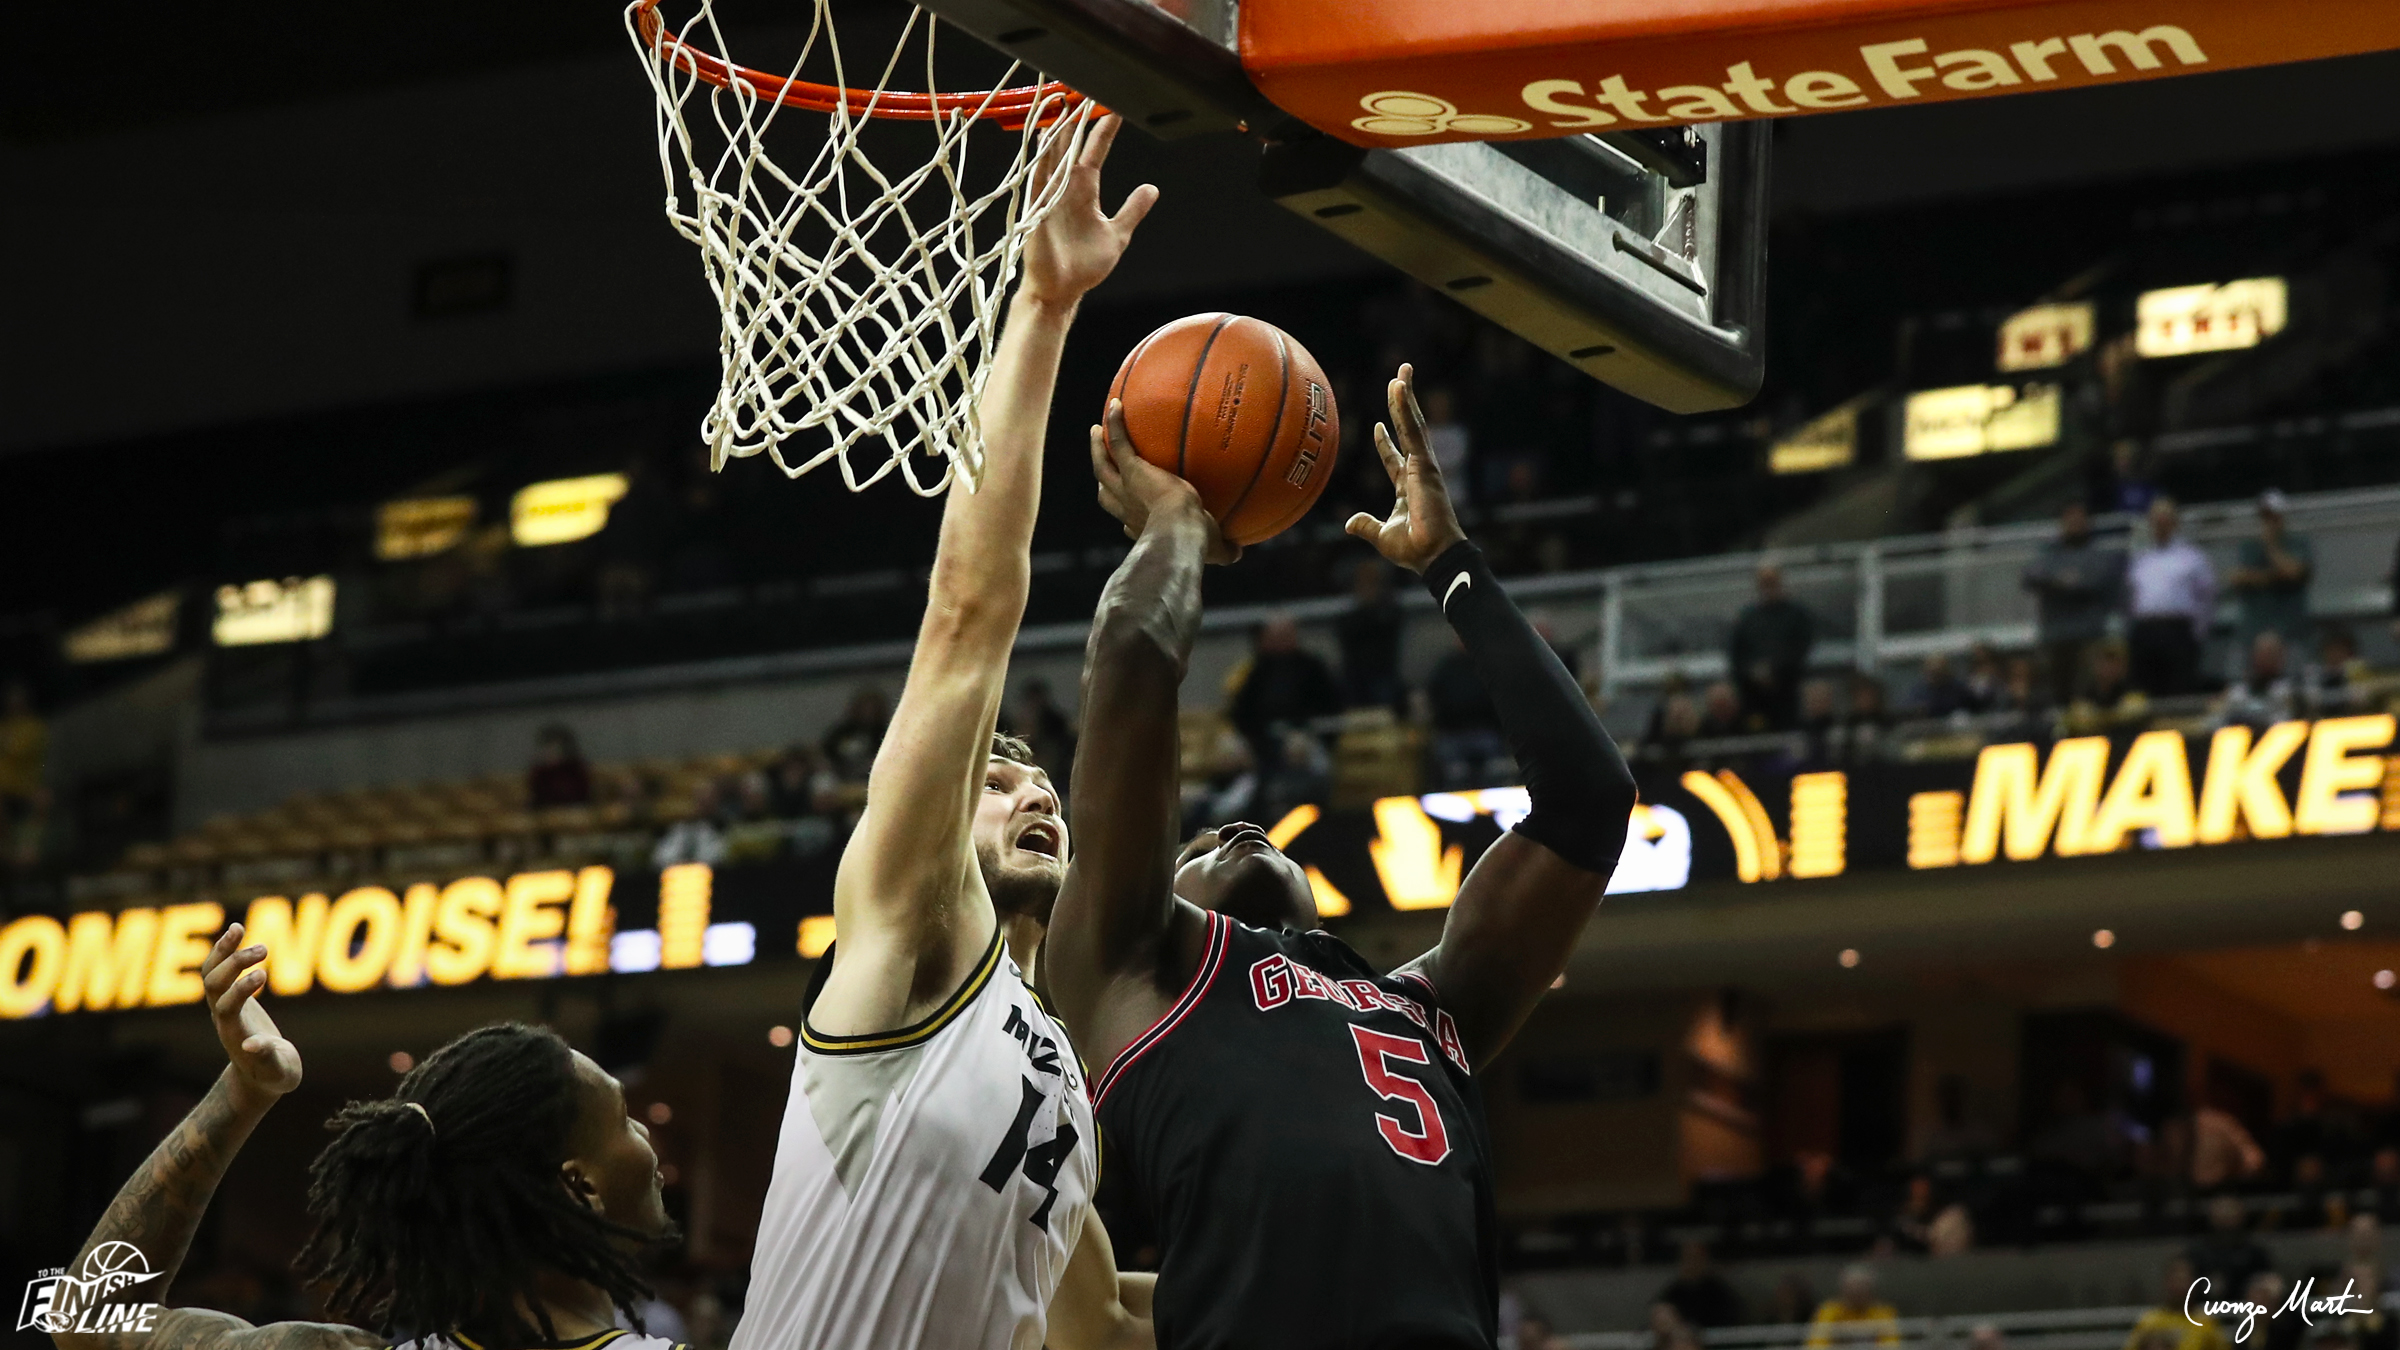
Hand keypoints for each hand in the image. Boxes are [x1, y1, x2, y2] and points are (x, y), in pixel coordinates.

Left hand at [200, 924, 301, 1104]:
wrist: (259, 1078)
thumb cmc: (274, 1075)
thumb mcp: (279, 1072)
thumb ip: (269, 1058)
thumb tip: (253, 1046)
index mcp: (236, 1035)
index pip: (226, 1006)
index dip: (240, 988)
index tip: (263, 974)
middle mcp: (223, 1018)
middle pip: (213, 985)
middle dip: (234, 963)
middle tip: (264, 949)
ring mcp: (223, 1006)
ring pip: (210, 974)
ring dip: (222, 951)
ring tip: (239, 928)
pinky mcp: (230, 997)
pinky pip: (218, 970)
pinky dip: (225, 950)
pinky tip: (238, 931)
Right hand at [1019, 115, 1158, 308]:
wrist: (1061, 290)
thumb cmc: (1085, 266)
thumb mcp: (1117, 234)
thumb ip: (1133, 210)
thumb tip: (1152, 189)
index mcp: (1085, 190)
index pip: (1095, 150)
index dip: (1103, 129)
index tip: (1112, 106)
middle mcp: (1066, 187)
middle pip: (1070, 144)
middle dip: (1075, 118)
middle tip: (1081, 88)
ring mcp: (1050, 194)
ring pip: (1053, 153)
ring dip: (1058, 129)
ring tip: (1062, 101)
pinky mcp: (1038, 207)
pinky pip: (1038, 176)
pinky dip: (1040, 157)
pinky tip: (1042, 135)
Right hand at [1089, 399, 1237, 563]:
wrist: (1180, 530)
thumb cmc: (1197, 543)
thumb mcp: (1214, 548)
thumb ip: (1225, 550)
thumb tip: (1238, 553)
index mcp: (1143, 526)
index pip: (1129, 520)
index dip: (1127, 516)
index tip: (1130, 511)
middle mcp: (1128, 508)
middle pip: (1106, 493)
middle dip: (1103, 478)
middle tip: (1103, 463)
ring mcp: (1126, 488)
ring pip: (1102, 466)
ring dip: (1098, 449)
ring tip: (1096, 431)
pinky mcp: (1132, 469)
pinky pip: (1119, 442)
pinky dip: (1115, 424)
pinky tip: (1117, 405)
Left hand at [1344, 363, 1466, 573]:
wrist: (1433, 555)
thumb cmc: (1414, 550)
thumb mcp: (1382, 536)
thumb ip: (1366, 526)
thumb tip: (1349, 523)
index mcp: (1407, 487)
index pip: (1394, 458)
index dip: (1385, 442)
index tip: (1377, 426)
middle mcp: (1418, 471)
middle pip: (1407, 431)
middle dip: (1401, 405)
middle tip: (1399, 378)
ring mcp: (1423, 465)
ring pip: (1413, 423)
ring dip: (1405, 397)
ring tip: (1401, 372)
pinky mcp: (1425, 464)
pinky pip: (1413, 430)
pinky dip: (1405, 408)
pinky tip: (1400, 388)